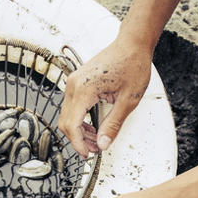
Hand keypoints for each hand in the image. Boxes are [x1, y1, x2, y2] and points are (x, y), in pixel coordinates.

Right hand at [58, 37, 151, 156]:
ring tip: (97, 139)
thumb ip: (113, 124)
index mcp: (84, 89)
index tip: (87, 154)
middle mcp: (73, 85)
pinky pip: (72, 106)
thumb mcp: (128, 100)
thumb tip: (103, 144)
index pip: (72, 125)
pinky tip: (93, 126)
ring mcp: (73, 82)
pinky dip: (80, 119)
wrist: (132, 44)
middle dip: (78, 139)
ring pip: (67, 115)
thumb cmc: (132, 64)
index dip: (78, 144)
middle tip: (95, 149)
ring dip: (79, 130)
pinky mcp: (77, 81)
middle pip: (66, 122)